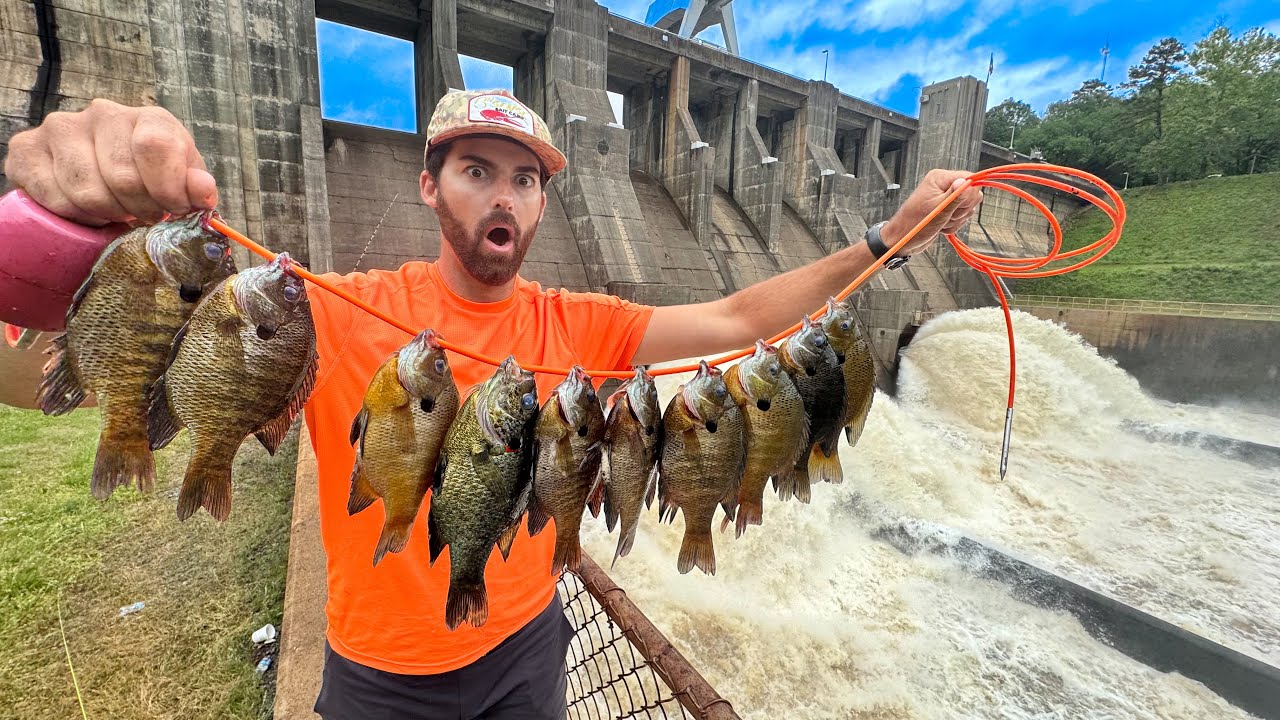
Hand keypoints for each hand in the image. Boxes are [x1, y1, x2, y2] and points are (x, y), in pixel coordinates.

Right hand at [4, 99, 217, 226]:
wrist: (100, 173)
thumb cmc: (150, 177)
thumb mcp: (184, 180)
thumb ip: (196, 185)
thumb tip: (202, 190)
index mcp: (148, 117)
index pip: (155, 147)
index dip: (168, 189)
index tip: (173, 208)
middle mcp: (102, 113)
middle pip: (122, 177)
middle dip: (139, 209)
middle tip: (143, 214)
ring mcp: (60, 128)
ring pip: (87, 192)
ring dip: (108, 214)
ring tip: (118, 210)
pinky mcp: (26, 150)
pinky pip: (54, 198)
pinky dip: (76, 215)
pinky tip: (88, 209)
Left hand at [880, 169, 982, 255]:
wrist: (903, 240)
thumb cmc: (915, 225)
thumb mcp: (938, 210)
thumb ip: (955, 196)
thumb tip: (967, 181)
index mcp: (940, 178)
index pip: (969, 179)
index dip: (968, 194)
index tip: (958, 205)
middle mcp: (943, 185)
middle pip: (971, 194)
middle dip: (962, 209)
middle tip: (947, 215)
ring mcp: (946, 198)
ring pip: (967, 207)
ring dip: (957, 219)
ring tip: (942, 222)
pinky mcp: (947, 210)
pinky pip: (961, 216)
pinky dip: (953, 224)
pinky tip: (941, 226)